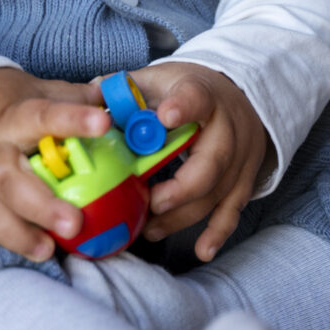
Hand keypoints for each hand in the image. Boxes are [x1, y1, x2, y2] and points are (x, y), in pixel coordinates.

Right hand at [0, 67, 111, 260]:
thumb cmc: (2, 104)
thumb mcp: (35, 90)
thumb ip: (76, 98)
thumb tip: (120, 99)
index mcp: (12, 116)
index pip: (43, 115)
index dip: (72, 120)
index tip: (102, 123)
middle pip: (8, 178)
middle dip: (40, 204)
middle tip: (74, 223)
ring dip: (16, 233)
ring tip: (47, 251)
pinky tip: (26, 249)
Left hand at [129, 62, 271, 260]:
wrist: (236, 96)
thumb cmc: (187, 90)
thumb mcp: (159, 79)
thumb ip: (125, 91)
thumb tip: (86, 98)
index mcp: (203, 94)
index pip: (195, 98)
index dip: (183, 108)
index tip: (166, 117)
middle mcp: (228, 127)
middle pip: (211, 160)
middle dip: (180, 188)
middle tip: (152, 203)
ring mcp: (240, 156)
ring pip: (217, 191)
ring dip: (184, 215)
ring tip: (150, 229)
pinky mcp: (244, 179)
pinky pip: (233, 209)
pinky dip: (218, 231)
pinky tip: (203, 250)